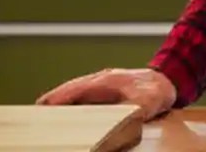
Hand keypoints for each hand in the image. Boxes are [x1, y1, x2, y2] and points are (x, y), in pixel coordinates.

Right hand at [36, 67, 176, 120]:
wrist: (170, 79)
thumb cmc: (156, 89)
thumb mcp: (144, 103)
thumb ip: (127, 113)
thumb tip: (113, 124)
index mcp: (101, 82)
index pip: (69, 92)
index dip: (52, 103)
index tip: (36, 114)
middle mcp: (96, 82)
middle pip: (64, 93)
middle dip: (48, 107)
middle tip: (35, 124)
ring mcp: (99, 85)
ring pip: (70, 95)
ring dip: (58, 107)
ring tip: (45, 125)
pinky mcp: (103, 92)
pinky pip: (80, 99)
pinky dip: (70, 107)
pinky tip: (67, 121)